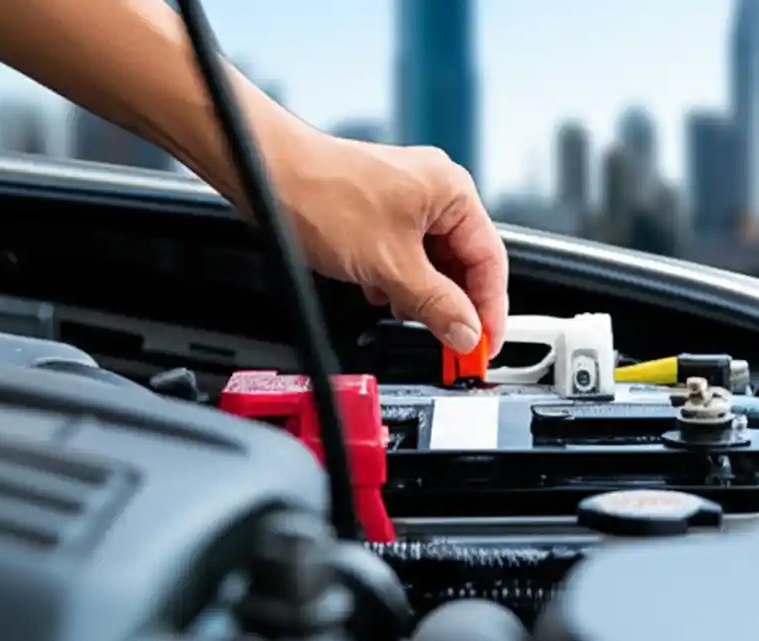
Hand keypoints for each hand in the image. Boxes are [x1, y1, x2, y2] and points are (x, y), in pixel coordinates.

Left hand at [269, 133, 507, 355]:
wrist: (267, 175)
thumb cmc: (322, 195)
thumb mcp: (390, 266)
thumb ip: (436, 305)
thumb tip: (465, 332)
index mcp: (452, 193)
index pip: (490, 260)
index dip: (491, 309)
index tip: (485, 346)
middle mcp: (435, 191)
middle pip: (463, 263)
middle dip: (453, 304)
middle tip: (453, 344)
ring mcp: (407, 200)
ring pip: (432, 262)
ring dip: (423, 295)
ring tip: (409, 316)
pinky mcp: (381, 212)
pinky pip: (406, 255)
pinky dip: (399, 281)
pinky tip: (382, 294)